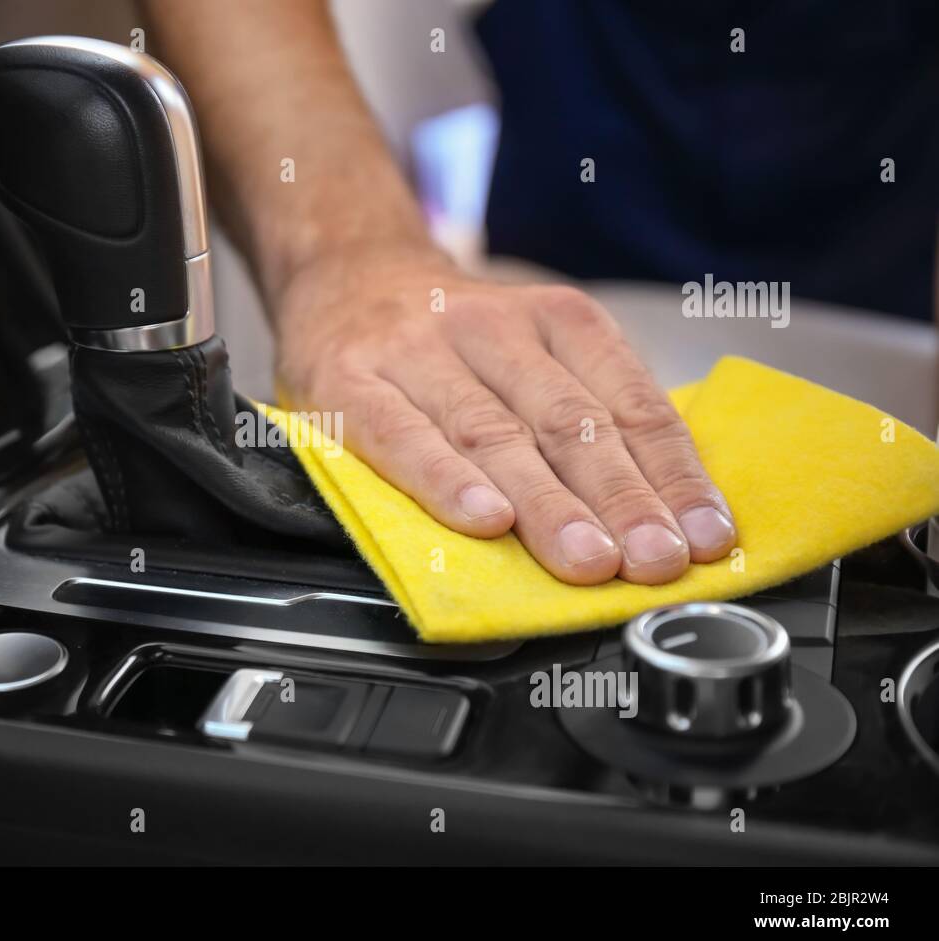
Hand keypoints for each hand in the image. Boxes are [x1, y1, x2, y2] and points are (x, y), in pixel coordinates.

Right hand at [273, 243, 736, 584]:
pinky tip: (484, 520)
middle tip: (655, 559)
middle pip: (569, 421)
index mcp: (555, 319)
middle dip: (621, 498)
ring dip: (548, 504)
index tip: (705, 536)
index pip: (629, 402)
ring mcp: (417, 351)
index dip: (673, 474)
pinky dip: (446, 481)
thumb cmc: (450, 336)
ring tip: (586, 558)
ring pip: (494, 433)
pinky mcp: (350, 381)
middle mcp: (491, 326)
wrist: (344, 271)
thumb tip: (664, 511)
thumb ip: (585, 411)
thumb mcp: (532, 347)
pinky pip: (402, 436)